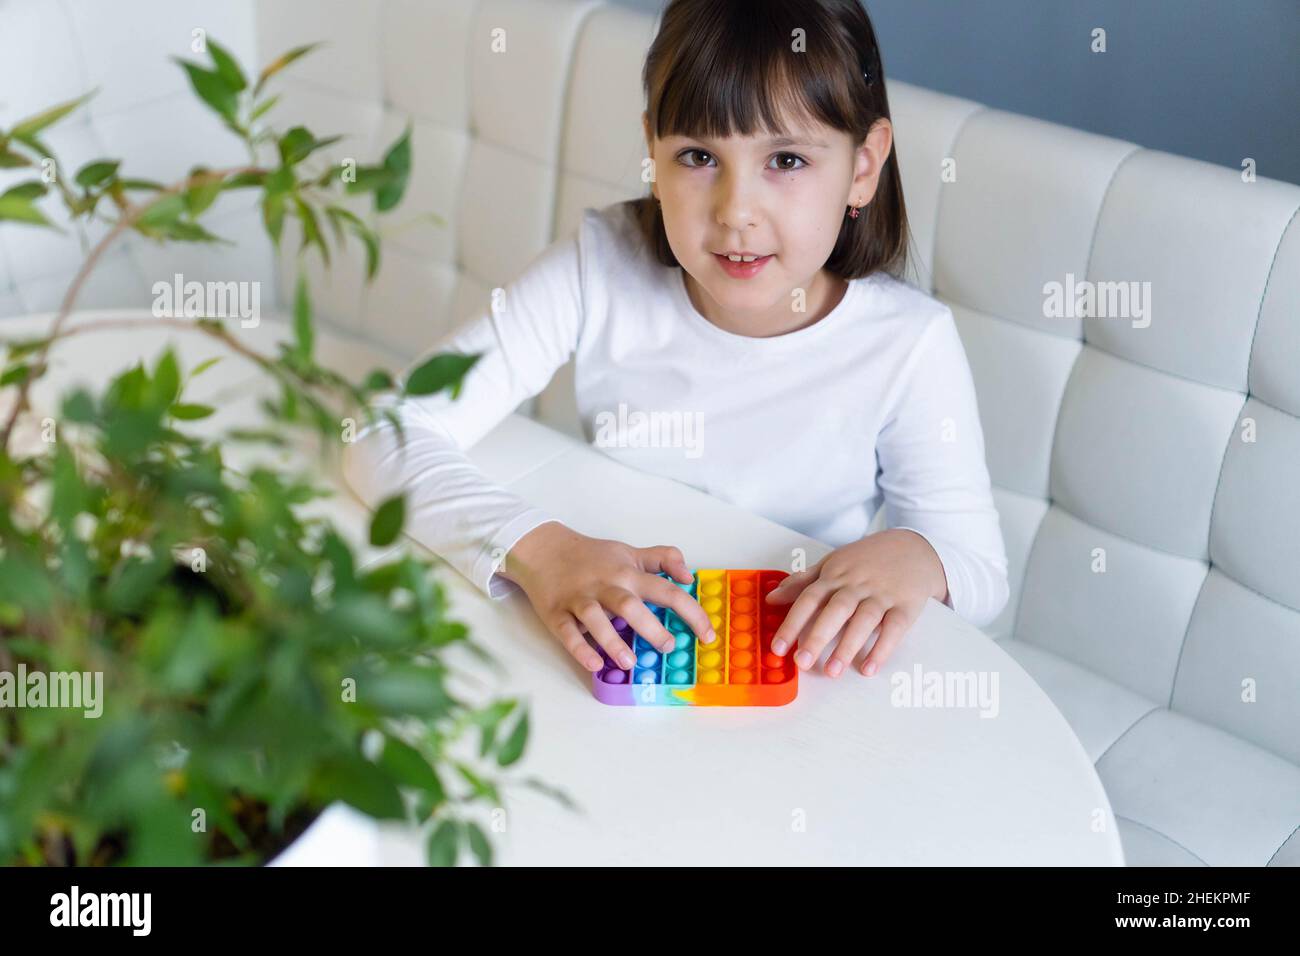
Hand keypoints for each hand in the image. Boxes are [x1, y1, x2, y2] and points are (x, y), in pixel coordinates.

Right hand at [501, 522, 716, 672]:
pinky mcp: (557, 613)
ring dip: (613, 642)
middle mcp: (606, 586)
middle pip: (630, 606)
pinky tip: (594, 664)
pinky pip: (567, 633)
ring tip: (630, 662)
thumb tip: (688, 577)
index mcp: (628, 573)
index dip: (691, 613)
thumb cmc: (593, 556)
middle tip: (668, 647)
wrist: (545, 549)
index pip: (666, 591)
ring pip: (596, 620)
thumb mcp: (630, 552)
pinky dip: (580, 649)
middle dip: (651, 628)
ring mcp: (580, 599)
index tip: (708, 635)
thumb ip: (663, 559)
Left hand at [763, 529, 947, 678]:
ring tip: (832, 672)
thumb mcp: (834, 563)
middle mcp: (857, 584)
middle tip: (801, 662)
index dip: (792, 622)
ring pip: (864, 620)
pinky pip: (894, 628)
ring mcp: (883, 594)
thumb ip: (803, 582)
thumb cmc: (867, 560)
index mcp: (836, 574)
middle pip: (835, 610)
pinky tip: (869, 668)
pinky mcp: (906, 605)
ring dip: (847, 646)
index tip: (777, 647)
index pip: (809, 598)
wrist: (914, 548)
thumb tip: (771, 598)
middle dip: (817, 636)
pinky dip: (882, 648)